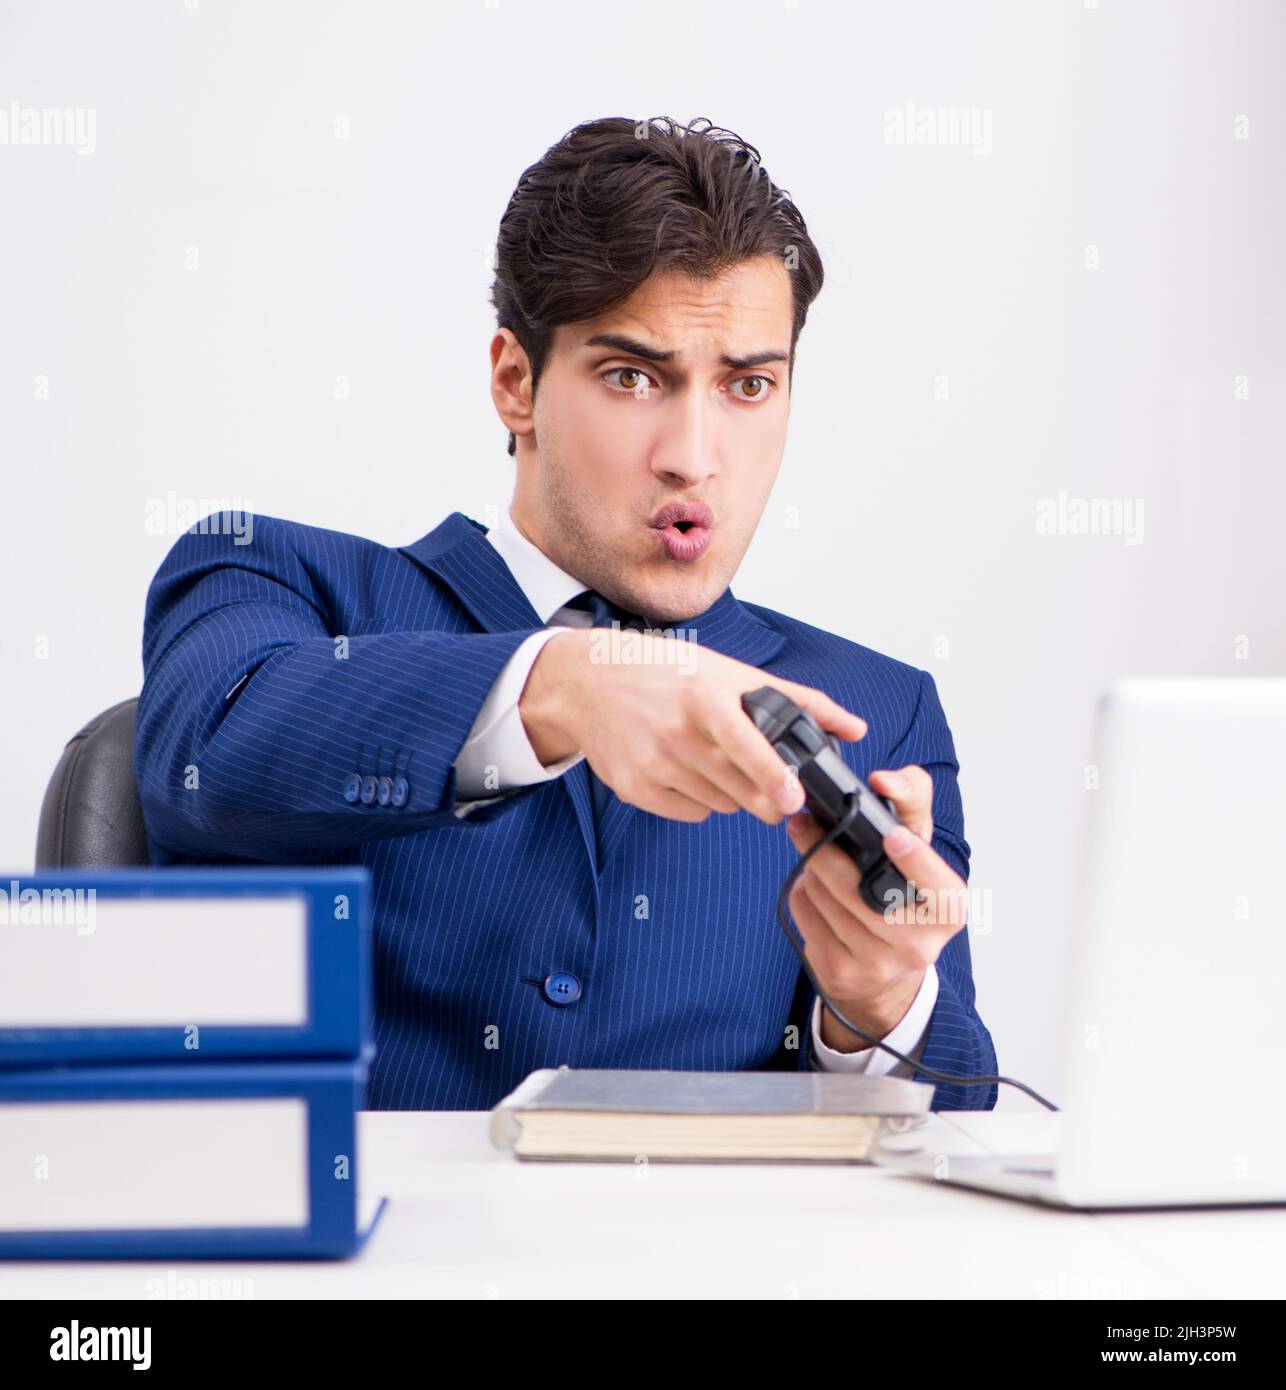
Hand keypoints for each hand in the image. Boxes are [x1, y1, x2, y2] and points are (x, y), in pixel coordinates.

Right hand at [519, 627, 865, 824]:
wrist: (588, 682)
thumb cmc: (665, 672)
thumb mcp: (730, 673)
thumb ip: (799, 701)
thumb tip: (855, 728)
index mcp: (702, 699)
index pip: (743, 743)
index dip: (771, 774)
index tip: (794, 798)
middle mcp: (675, 734)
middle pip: (741, 789)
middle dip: (766, 793)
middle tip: (773, 783)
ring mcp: (652, 764)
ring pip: (720, 805)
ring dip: (731, 792)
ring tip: (712, 758)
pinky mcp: (635, 789)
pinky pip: (691, 813)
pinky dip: (700, 800)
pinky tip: (687, 770)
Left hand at [784, 765, 968, 1053]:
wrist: (887, 966)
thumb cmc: (904, 890)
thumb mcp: (918, 843)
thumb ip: (911, 797)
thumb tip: (885, 780)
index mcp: (948, 910)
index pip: (936, 885)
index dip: (915, 860)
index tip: (894, 836)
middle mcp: (918, 943)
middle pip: (856, 887)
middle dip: (824, 849)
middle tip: (804, 823)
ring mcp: (878, 963)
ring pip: (824, 900)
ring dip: (810, 870)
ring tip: (814, 857)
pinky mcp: (840, 972)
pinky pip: (805, 917)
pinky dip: (801, 894)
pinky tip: (811, 888)